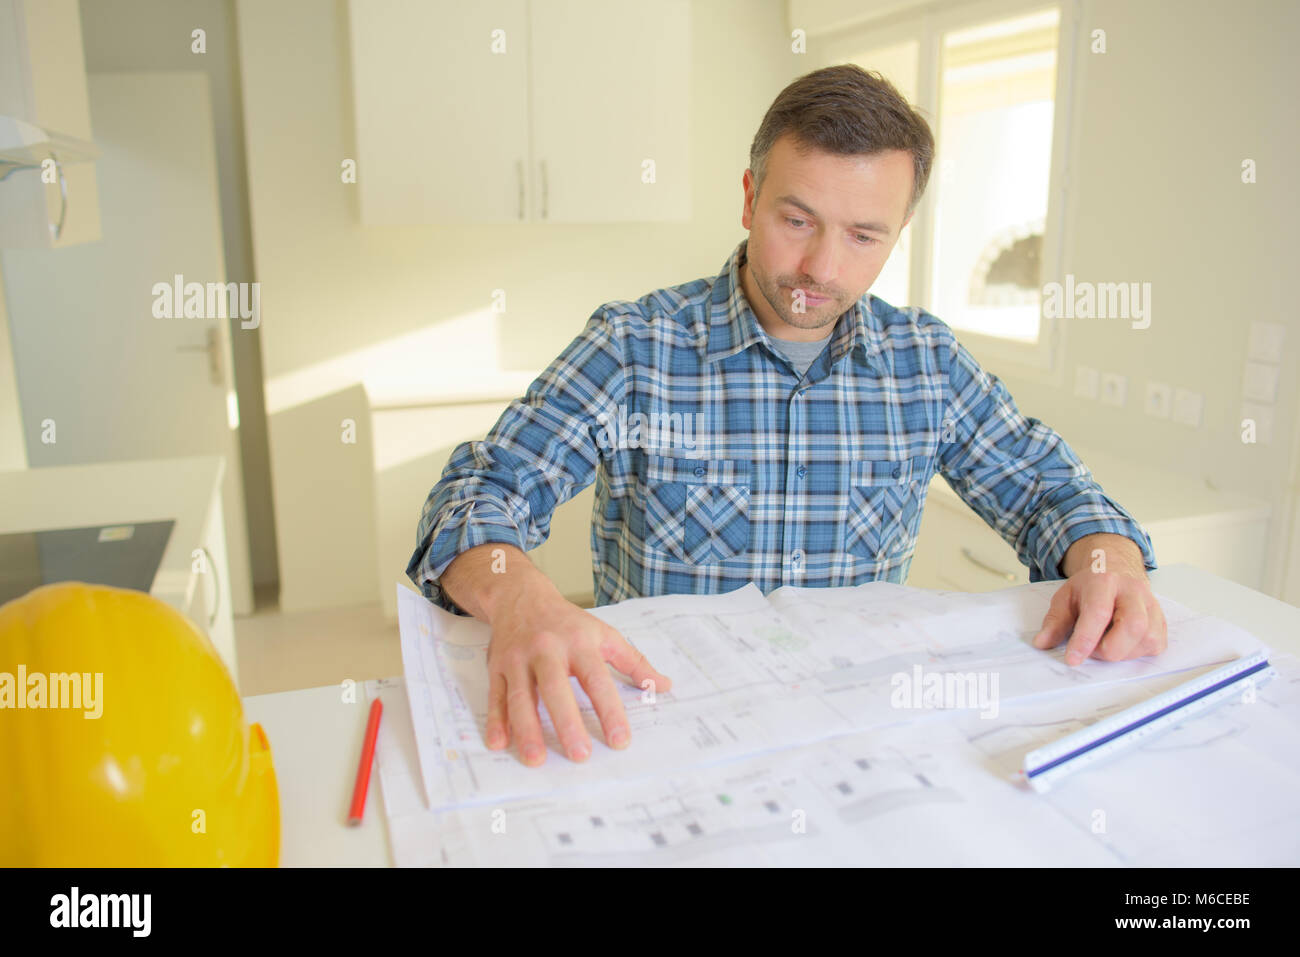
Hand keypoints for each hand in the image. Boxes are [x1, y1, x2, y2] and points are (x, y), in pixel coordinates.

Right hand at [483, 576, 671, 766]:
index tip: (620, 740)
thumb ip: (634, 662)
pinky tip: (500, 744)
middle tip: (579, 755)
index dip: (609, 710)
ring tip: (536, 759)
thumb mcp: (604, 635)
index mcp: (578, 643)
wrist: (521, 596)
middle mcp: (547, 650)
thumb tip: (665, 686)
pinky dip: (496, 721)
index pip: (596, 679)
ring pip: (521, 696)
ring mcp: (518, 659)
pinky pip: (496, 696)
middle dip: (567, 722)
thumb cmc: (568, 622)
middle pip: (555, 688)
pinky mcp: (497, 667)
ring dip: (527, 729)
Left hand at [1032, 534, 1166, 664]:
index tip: (1073, 659)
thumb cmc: (1090, 586)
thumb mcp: (1065, 596)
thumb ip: (1055, 621)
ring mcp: (1152, 604)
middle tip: (1093, 650)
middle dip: (1110, 649)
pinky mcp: (1161, 619)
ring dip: (1123, 652)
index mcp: (1104, 581)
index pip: (1098, 613)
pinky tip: (1122, 643)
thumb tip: (1042, 643)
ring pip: (1148, 639)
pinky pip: (1157, 644)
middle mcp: (1133, 591)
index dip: (1085, 640)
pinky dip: (1137, 652)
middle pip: (1133, 627)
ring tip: (1105, 643)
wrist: (1115, 568)